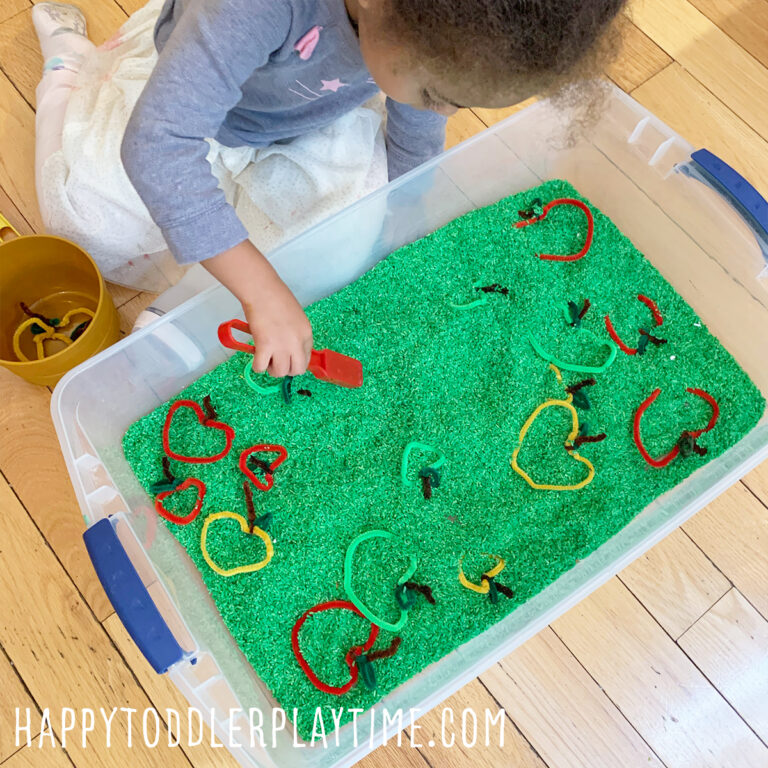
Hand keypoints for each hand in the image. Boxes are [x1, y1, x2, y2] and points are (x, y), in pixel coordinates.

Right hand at [202, 239, 312, 376]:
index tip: (287, 358)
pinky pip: (261, 368)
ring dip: (271, 369)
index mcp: (306, 334)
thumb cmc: (276, 297)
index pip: (306, 359)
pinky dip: (257, 366)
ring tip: (266, 359)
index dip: (295, 361)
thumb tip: (288, 347)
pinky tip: (256, 357)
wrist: (262, 290)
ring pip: (280, 372)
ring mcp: (282, 346)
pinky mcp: (265, 347)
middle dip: (286, 370)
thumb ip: (295, 333)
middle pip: (297, 370)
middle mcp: (297, 343)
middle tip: (276, 362)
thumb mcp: (296, 317)